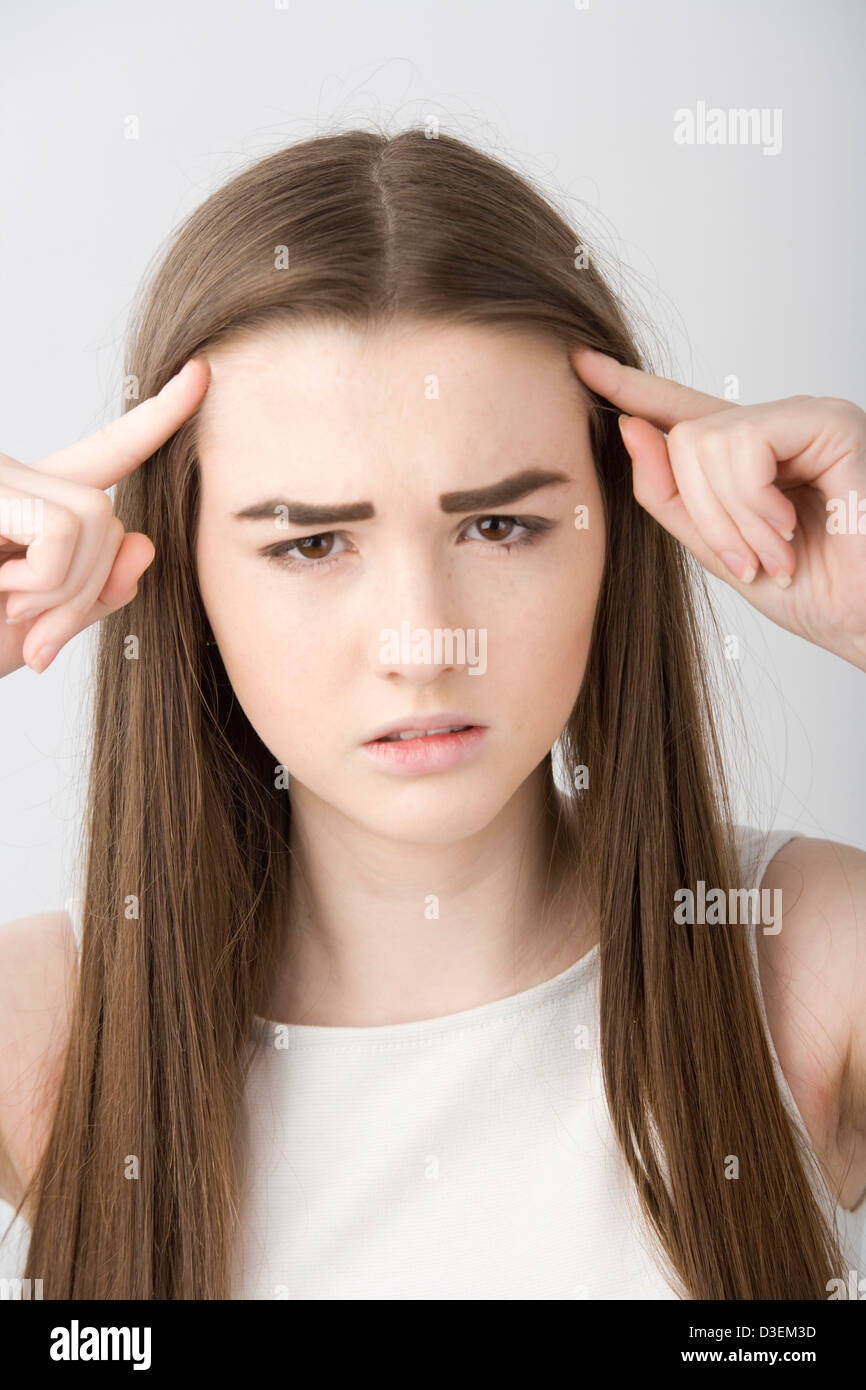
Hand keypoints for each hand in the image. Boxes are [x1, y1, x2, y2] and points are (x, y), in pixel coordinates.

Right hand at [0, 358, 209, 677]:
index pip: (108, 452)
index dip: (156, 418)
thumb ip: (96, 591)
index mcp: (32, 503)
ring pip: (96, 519)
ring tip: (8, 607)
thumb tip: (145, 542)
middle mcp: (12, 475)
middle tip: (36, 631)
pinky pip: (64, 528)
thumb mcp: (42, 628)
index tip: (200, 374)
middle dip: (89, 587)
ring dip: (65, 590)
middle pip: (110, 514)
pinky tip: (2, 591)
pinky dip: (48, 580)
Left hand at [571, 347, 865, 671]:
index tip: (579, 360)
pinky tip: (791, 528)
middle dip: (705, 514)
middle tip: (748, 561)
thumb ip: (670, 494)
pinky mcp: (829, 420)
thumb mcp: (718, 550)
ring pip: (706, 443)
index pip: (679, 410)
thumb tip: (628, 428)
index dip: (629, 387)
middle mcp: (775, 427)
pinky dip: (755, 501)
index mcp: (747, 456)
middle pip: (682, 440)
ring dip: (733, 518)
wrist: (864, 618)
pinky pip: (745, 444)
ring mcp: (804, 418)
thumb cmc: (811, 590)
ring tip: (776, 554)